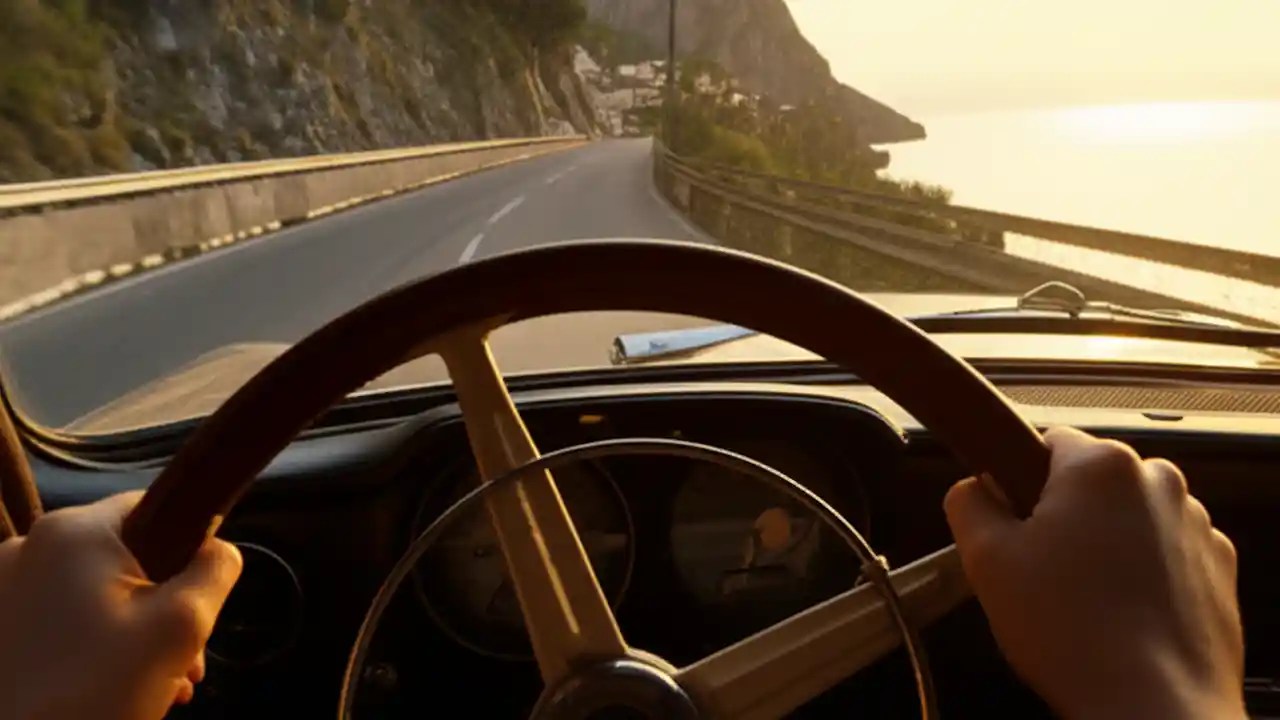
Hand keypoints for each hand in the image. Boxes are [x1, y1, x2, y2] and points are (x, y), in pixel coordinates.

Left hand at [0, 491, 241, 719]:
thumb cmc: (101, 685)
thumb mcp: (182, 624)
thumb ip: (215, 569)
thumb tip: (219, 549)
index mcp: (72, 532)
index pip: (154, 509)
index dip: (190, 549)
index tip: (200, 602)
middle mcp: (27, 548)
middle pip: (126, 557)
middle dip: (165, 605)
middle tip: (186, 659)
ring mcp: (5, 590)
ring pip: (96, 591)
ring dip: (136, 629)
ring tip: (160, 681)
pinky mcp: (1, 628)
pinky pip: (63, 618)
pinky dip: (97, 642)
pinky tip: (118, 684)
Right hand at [944, 426, 1244, 719]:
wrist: (1153, 706)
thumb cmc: (1071, 632)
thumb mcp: (985, 560)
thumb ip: (967, 503)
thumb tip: (972, 488)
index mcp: (1100, 465)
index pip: (1044, 443)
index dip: (1018, 485)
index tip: (1011, 528)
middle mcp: (1158, 481)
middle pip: (1090, 481)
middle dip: (1064, 516)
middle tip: (1039, 571)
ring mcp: (1195, 524)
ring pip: (1129, 517)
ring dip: (1104, 544)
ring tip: (1082, 601)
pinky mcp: (1218, 567)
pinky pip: (1166, 553)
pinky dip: (1143, 573)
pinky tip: (1120, 615)